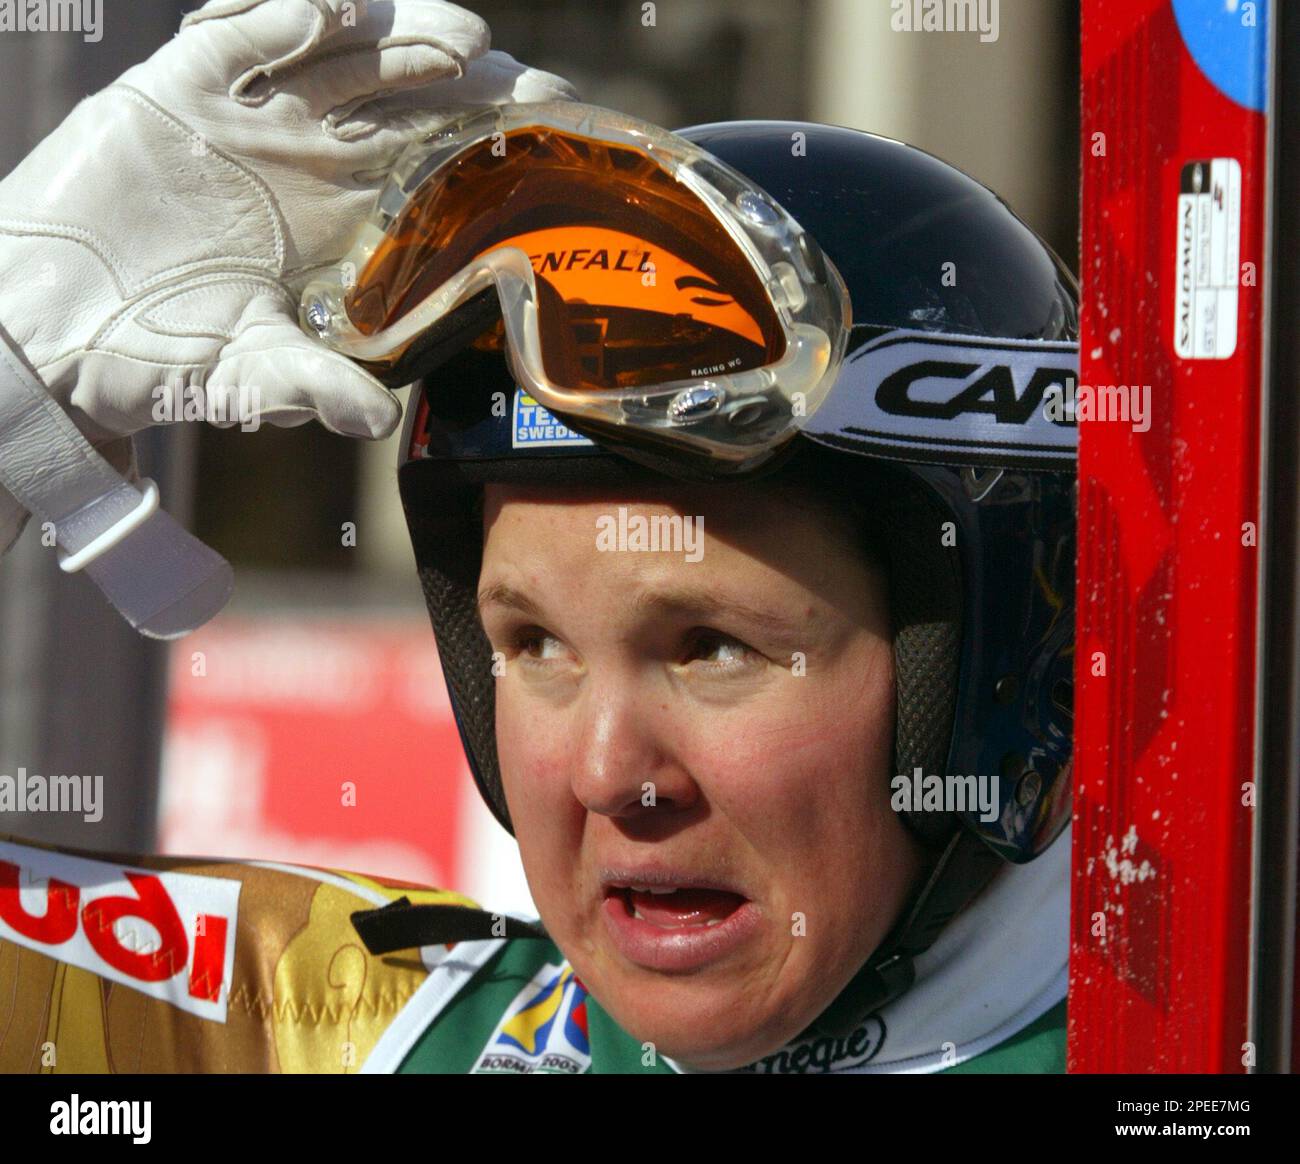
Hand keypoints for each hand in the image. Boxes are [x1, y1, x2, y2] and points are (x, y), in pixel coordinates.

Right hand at [0, 0, 573, 632]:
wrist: (49, 331)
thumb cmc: (154, 355)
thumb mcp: (243, 374)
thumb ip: (310, 385)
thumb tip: (376, 421)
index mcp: (335, 219)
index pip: (428, 164)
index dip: (484, 139)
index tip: (544, 124)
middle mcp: (302, 160)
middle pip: (401, 99)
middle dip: (462, 81)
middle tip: (517, 79)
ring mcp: (242, 118)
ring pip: (336, 54)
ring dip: (399, 38)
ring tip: (459, 42)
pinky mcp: (176, 91)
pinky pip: (237, 39)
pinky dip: (282, 19)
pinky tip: (338, 10)